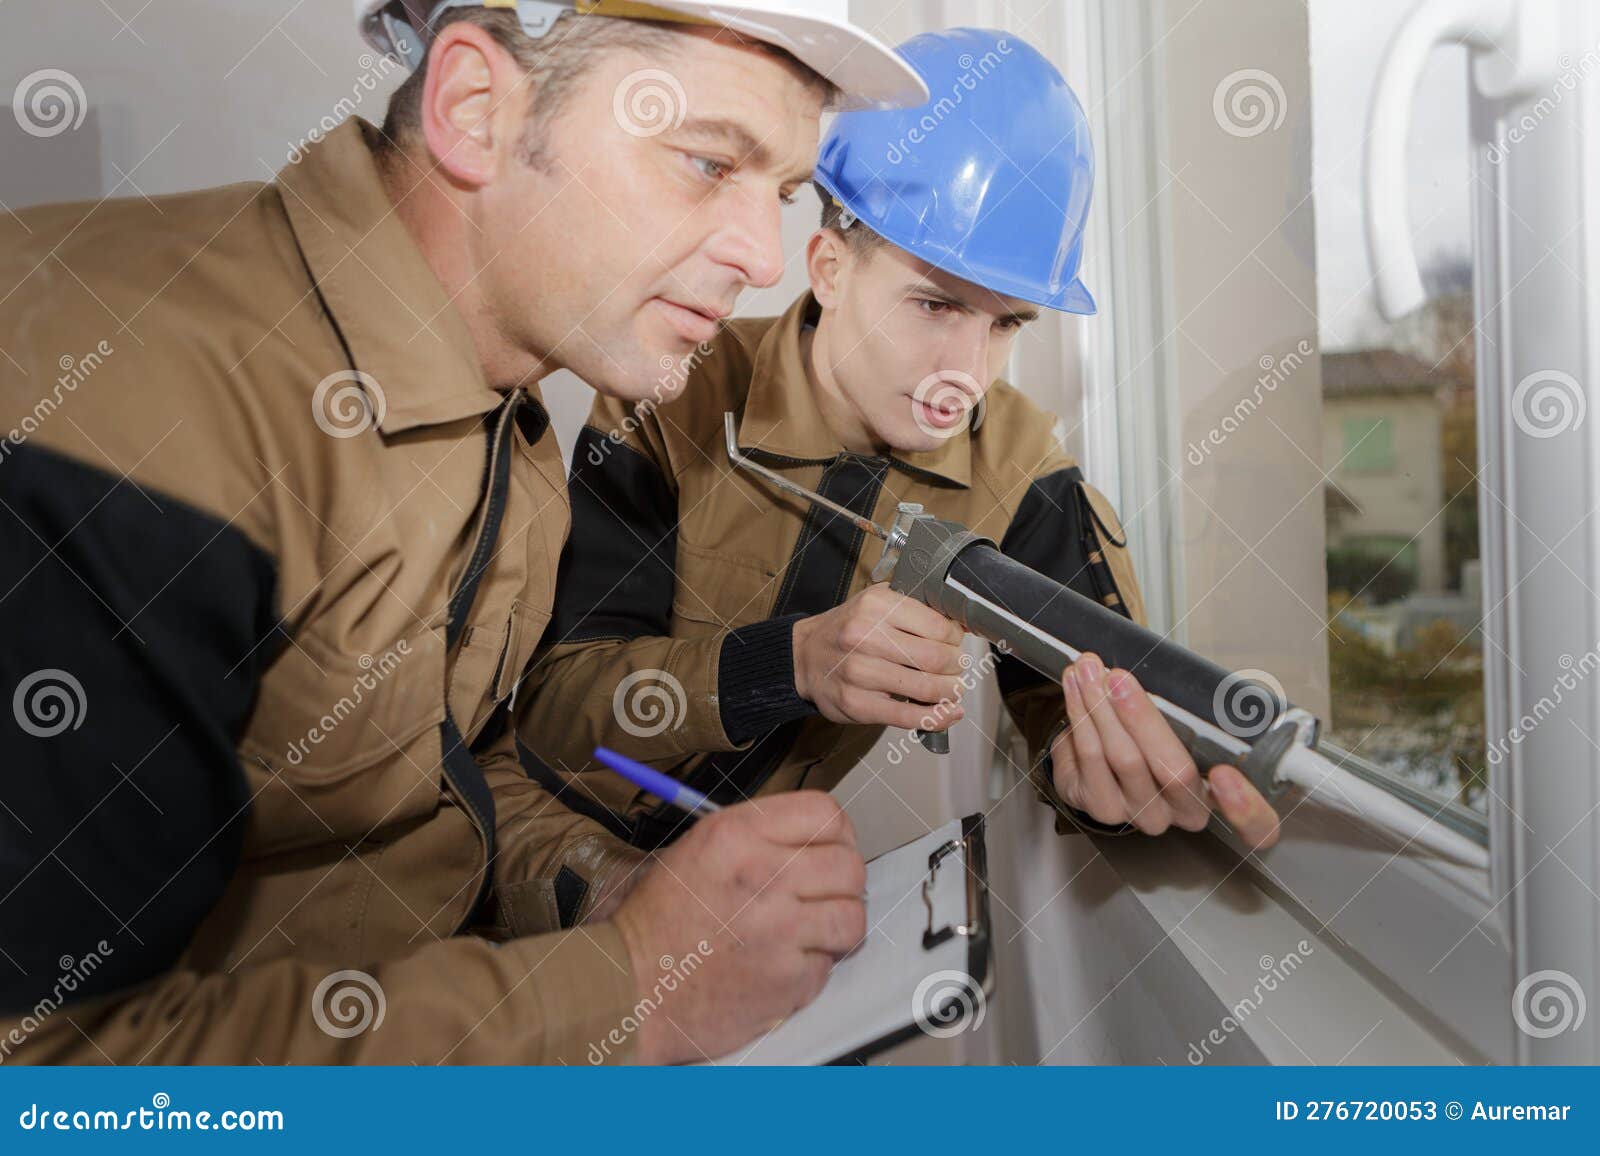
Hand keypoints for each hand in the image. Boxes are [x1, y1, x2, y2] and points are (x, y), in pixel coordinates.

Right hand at [610, 791, 866, 1062]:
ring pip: (852, 917)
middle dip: (843, 884)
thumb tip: (814, 841)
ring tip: (810, 935)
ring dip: (837, 928)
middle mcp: (763, 875)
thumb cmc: (658, 922)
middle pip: (850, 865)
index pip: (826, 813)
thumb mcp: (698, 851)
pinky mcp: (787, 979)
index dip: (837, 835)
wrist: (629, 988)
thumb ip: (757, 837)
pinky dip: (811, 970)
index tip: (830, 852)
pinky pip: (828, 966)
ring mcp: (779, 930)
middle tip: (823, 899)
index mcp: (737, 834)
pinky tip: (780, 967)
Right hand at [791, 583, 965, 732]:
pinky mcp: (858, 704)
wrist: (804, 656)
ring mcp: (860, 672)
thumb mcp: (875, 602)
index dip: (956, 639)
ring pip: (926, 688)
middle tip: (957, 668)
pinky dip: (937, 717)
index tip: (956, 644)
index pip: (938, 626)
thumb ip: (914, 607)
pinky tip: (949, 713)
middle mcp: (865, 636)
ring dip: (950, 691)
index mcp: (876, 605)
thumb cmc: (847, 630)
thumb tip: (960, 624)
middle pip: (935, 658)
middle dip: (956, 667)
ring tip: (952, 689)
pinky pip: (908, 716)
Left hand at [1051, 653, 1281, 849]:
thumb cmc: (1148, 737)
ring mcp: (1142, 815)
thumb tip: (1177, 674)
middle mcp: (1184, 812)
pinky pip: (1091, 755)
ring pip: (1124, 758)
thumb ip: (1188, 714)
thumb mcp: (1181, 725)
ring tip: (1091, 671)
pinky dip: (1081, 713)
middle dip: (1142, 716)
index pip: (1257, 826)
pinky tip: (1077, 688)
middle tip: (1121, 679)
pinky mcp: (1102, 809)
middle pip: (1173, 773)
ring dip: (1101, 705)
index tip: (1225, 774)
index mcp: (1220, 795)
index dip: (1245, 806)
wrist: (1097, 761)